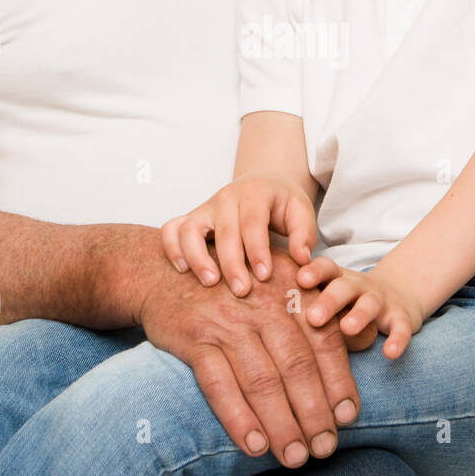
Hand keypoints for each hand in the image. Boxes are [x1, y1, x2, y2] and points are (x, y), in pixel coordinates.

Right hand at [137, 244, 360, 467]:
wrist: (164, 271)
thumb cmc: (233, 283)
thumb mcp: (276, 279)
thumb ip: (314, 307)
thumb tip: (362, 341)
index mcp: (289, 290)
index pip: (323, 340)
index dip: (339, 381)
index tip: (349, 416)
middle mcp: (263, 304)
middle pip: (297, 365)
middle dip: (314, 413)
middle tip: (324, 449)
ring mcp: (227, 321)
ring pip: (262, 380)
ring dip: (281, 425)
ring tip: (294, 457)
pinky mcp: (195, 338)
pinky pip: (220, 384)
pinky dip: (238, 418)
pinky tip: (254, 445)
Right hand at [161, 176, 316, 297]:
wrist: (262, 184)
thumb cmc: (281, 204)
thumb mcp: (301, 211)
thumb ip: (303, 234)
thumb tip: (302, 260)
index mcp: (254, 193)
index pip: (252, 222)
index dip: (257, 250)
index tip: (264, 276)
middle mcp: (226, 197)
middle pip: (223, 230)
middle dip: (231, 263)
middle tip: (242, 291)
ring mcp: (205, 207)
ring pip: (190, 229)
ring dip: (197, 257)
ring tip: (210, 283)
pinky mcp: (191, 218)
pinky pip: (171, 229)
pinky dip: (172, 249)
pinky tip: (183, 270)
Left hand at [295, 257, 424, 359]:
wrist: (395, 296)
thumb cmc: (343, 302)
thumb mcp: (322, 297)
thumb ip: (294, 305)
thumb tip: (250, 321)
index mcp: (332, 279)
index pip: (321, 269)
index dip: (311, 273)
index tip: (298, 280)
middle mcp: (355, 285)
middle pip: (341, 286)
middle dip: (328, 300)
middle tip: (312, 317)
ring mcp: (378, 300)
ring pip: (369, 303)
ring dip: (359, 315)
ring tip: (347, 328)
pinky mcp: (401, 316)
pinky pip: (401, 326)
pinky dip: (398, 339)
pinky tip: (390, 353)